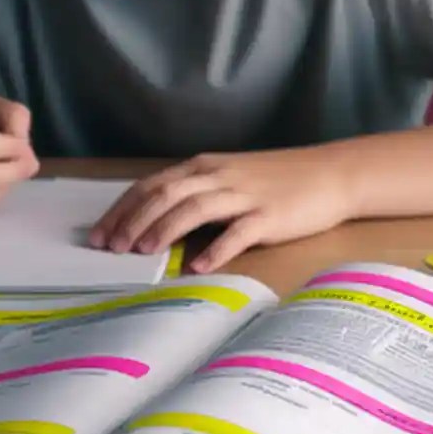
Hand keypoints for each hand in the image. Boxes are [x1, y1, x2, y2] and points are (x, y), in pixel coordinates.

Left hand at [88, 149, 355, 272]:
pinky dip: (215, 249)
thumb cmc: (280, 180)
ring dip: (164, 230)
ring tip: (144, 253)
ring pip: (193, 208)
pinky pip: (237, 233)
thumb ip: (198, 195)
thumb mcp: (231, 178)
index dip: (123, 209)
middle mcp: (219, 176)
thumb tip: (158, 222)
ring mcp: (244, 195)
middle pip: (164, 195)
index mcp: (205, 167)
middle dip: (133, 221)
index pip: (152, 185)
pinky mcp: (269, 216)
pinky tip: (198, 266)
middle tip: (111, 248)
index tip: (100, 233)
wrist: (332, 174)